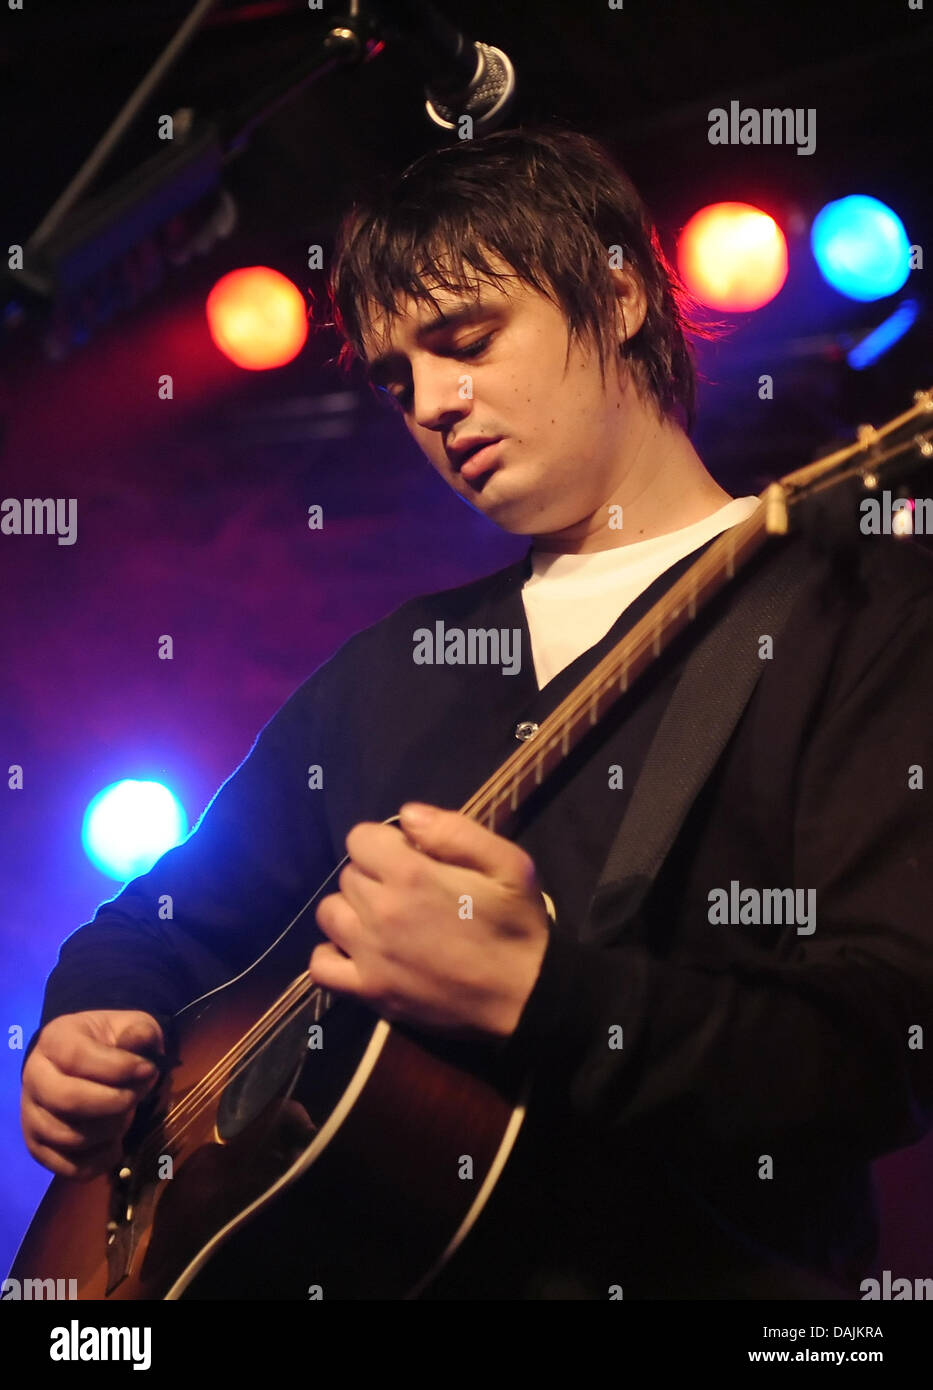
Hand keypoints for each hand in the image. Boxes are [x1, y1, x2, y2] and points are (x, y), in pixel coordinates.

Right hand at [20, 1010, 164, 1180]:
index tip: (148, 1070)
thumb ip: (137, 1033)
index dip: (119, 1067)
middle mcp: (34, 1078)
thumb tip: (140, 1048)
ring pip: (70, 1137)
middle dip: (116, 1102)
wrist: (81, 1064)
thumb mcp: (128, 1026)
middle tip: (137, 1096)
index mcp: (54, 1041)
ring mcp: (32, 1116)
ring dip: (110, 1130)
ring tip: (126, 1115)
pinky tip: (115, 1143)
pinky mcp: (38, 1148)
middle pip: (70, 1100)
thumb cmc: (109, 1044)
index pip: (79, 1058)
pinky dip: (100, 1161)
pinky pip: (68, 1167)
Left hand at [310, 803, 549, 1039]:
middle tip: (410, 890)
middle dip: (374, 873)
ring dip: (352, 909)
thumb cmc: (518, 928)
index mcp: (411, 875)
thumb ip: (455, 830)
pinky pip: (321, 966)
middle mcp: (380, 912)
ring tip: (386, 919)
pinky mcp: (368, 992)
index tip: (413, 857)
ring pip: (330, 913)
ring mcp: (369, 955)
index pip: (360, 838)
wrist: (526, 999)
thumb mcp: (508, 864)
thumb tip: (407, 815)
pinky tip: (360, 950)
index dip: (386, 843)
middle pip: (348, 874)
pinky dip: (332, 954)